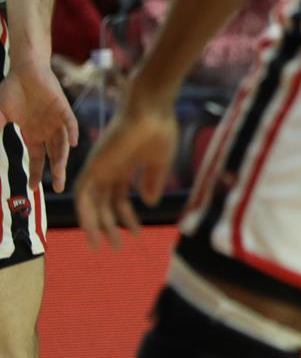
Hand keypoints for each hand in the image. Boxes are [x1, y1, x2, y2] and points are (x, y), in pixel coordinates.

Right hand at [0, 58, 79, 192]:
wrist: (24, 69)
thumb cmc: (12, 91)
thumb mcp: (0, 115)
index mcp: (33, 134)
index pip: (38, 158)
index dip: (36, 173)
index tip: (33, 188)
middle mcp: (47, 130)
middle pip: (54, 155)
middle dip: (56, 171)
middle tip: (58, 187)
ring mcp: (56, 120)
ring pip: (62, 143)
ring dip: (63, 157)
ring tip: (61, 172)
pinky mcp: (63, 107)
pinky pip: (70, 122)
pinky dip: (72, 132)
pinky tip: (73, 143)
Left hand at [75, 91, 177, 248]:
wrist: (151, 110)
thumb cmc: (160, 130)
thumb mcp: (160, 163)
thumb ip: (153, 182)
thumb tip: (149, 203)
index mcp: (124, 168)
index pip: (119, 199)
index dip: (126, 217)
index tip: (136, 234)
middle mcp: (108, 170)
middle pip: (104, 204)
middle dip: (109, 226)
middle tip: (115, 247)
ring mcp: (99, 168)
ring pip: (91, 203)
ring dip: (94, 225)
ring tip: (100, 245)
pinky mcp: (93, 166)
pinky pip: (83, 194)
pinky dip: (84, 212)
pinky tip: (90, 228)